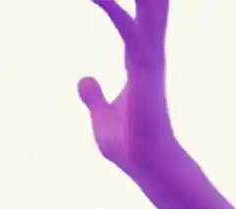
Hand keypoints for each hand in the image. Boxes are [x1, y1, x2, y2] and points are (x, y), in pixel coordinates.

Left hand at [79, 0, 180, 177]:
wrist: (145, 164)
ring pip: (147, 7)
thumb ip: (93, 95)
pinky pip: (127, 28)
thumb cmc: (128, 143)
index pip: (137, 14)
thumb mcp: (101, 114)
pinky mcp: (144, 67)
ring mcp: (149, 57)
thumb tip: (84, 80)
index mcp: (139, 58)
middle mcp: (148, 51)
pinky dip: (112, 7)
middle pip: (151, 3)